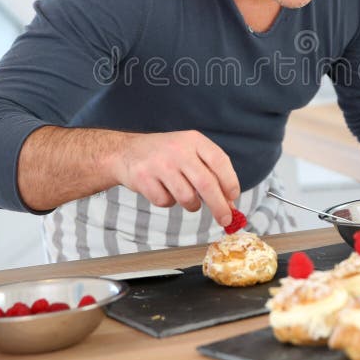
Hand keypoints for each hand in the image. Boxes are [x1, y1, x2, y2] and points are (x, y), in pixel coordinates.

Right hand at [109, 130, 240, 226]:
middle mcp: (178, 149)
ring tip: (184, 195)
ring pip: (187, 197)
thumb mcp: (190, 153)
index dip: (230, 181)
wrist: (126, 151)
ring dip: (191, 204)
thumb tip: (230, 204)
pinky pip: (165, 202)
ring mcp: (159, 164)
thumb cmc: (166, 156)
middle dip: (219, 206)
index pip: (220, 160)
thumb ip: (211, 174)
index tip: (233, 197)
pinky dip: (168, 202)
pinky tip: (162, 189)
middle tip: (225, 219)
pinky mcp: (143, 178)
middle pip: (206, 184)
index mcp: (194, 140)